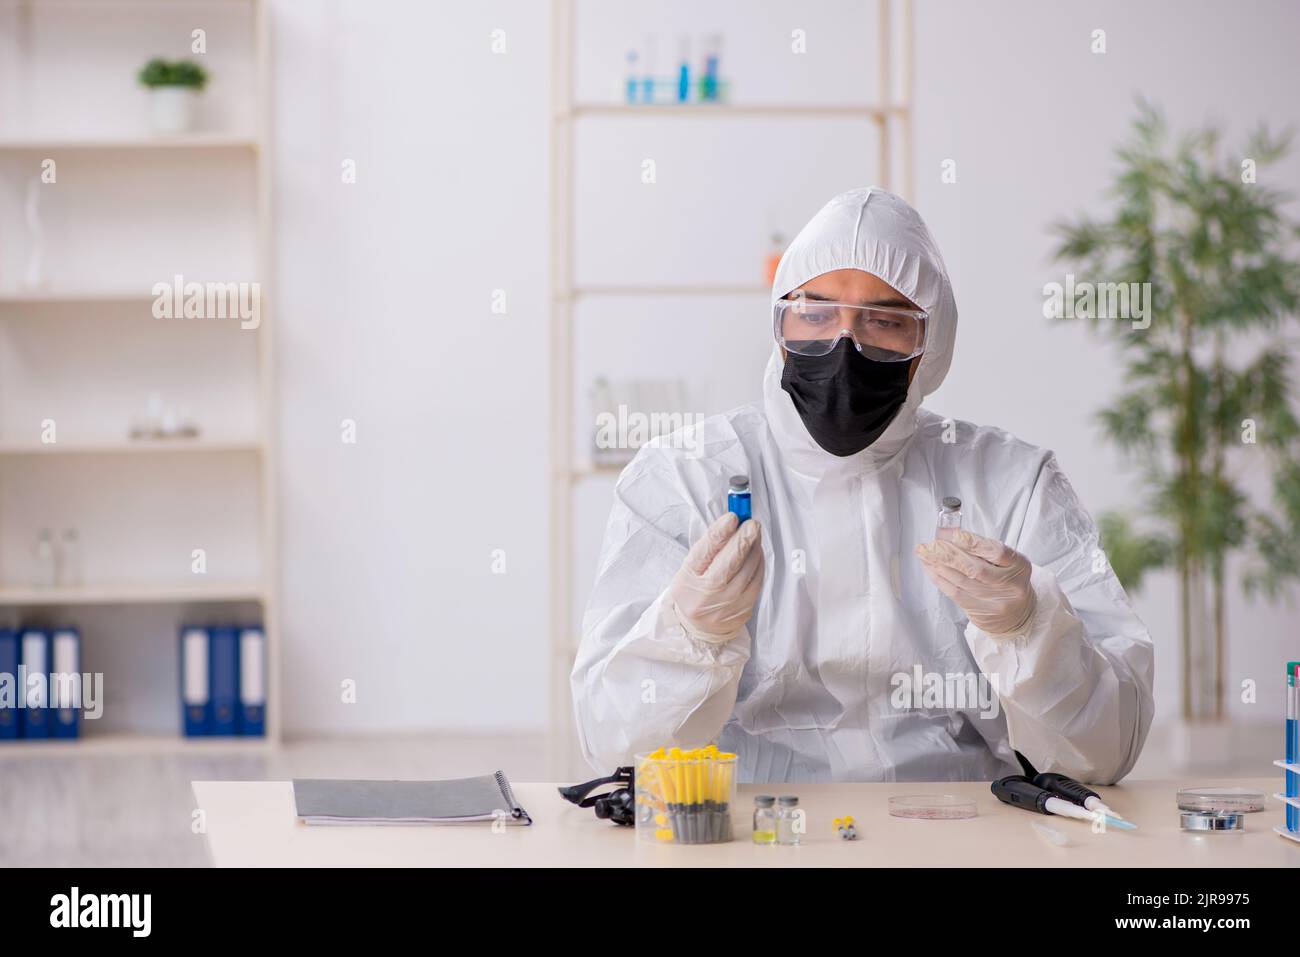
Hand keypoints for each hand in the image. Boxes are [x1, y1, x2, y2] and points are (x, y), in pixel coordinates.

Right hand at [670, 512, 763, 641]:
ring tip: (754, 535)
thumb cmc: (694, 591)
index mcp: (688, 580)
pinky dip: (759, 563)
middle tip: (752, 524)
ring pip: (747, 571)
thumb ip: (708, 548)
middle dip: (743, 539)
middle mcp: (707, 594)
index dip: (720, 532)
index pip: (705, 551)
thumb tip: (731, 523)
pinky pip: (757, 581)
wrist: (698, 628)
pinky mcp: (744, 609)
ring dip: (754, 549)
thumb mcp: (690, 569)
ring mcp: (727, 604)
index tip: (732, 517)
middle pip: (729, 562)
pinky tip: (756, 553)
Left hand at [916, 529, 1035, 635]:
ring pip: (961, 581)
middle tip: (931, 545)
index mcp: (1019, 566)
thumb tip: (949, 534)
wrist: (1017, 614)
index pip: (996, 552)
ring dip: (939, 566)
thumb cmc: (1007, 579)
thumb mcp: (1006, 561)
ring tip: (925, 554)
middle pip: (975, 569)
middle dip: (949, 555)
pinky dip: (939, 579)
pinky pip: (954, 593)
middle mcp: (1010, 585)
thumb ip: (982, 547)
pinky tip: (930, 568)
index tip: (955, 535)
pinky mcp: (979, 611)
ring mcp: (995, 601)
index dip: (974, 543)